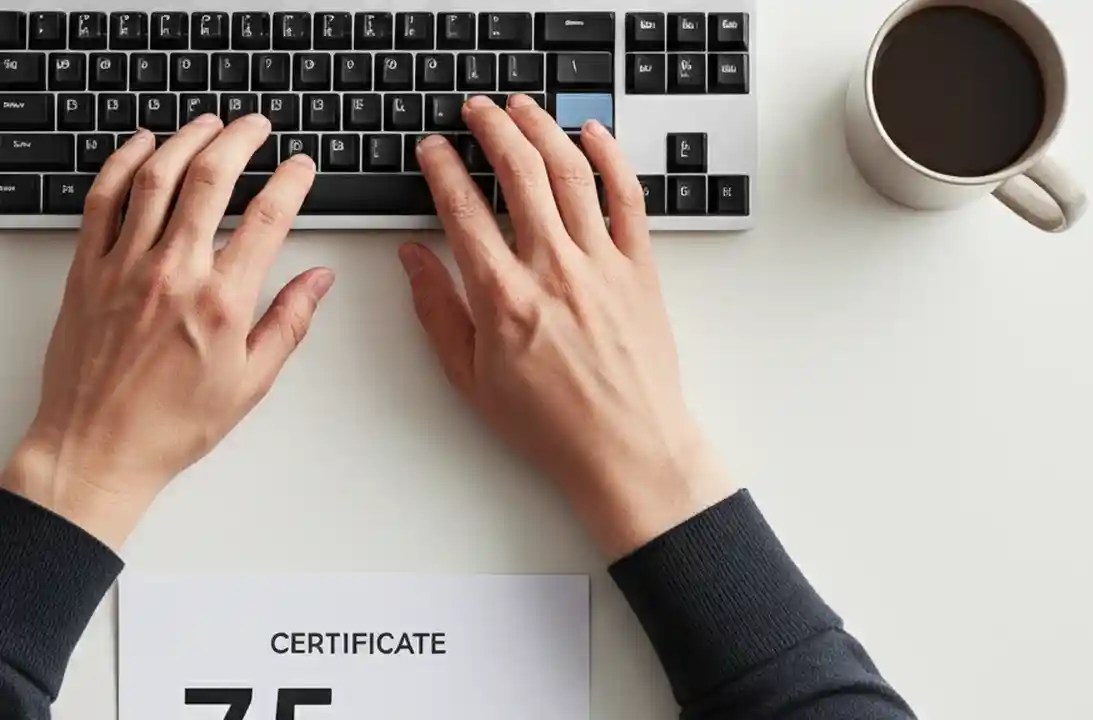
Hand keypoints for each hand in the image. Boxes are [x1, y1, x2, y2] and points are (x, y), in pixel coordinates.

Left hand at [1, 114, 332, 549]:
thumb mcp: (251, 381)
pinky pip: (103, 200)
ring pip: (156, 177)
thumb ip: (289, 322)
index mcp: (221, 302)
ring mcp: (123, 267)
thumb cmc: (171, 426)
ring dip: (186, 139)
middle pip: (210, 180)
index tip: (301, 166)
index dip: (290, 182)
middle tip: (256, 125)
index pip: (266, 219)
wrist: (95, 450)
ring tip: (208, 123)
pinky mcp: (86, 271)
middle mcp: (172, 273)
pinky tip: (140, 147)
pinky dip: (123, 163)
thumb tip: (319, 280)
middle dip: (240, 140)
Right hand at [400, 95, 734, 558]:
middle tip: (476, 109)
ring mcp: (601, 264)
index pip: (462, 208)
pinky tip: (593, 134)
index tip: (432, 147)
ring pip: (571, 172)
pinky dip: (611, 158)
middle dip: (491, 128)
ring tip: (523, 107)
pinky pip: (627, 198)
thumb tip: (412, 257)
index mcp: (503, 297)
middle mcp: (553, 269)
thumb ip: (438, 310)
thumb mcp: (471, 377)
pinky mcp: (640, 268)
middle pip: (519, 172)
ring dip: (543, 128)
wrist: (627, 448)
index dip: (442, 166)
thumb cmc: (551, 424)